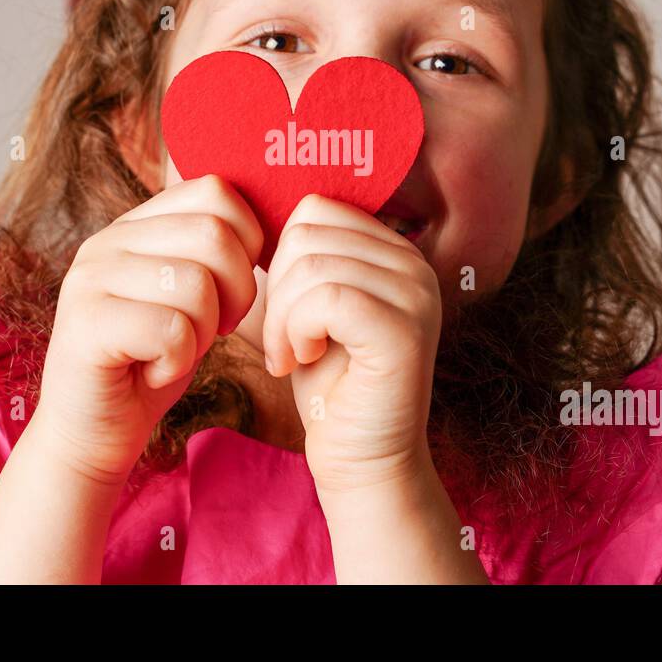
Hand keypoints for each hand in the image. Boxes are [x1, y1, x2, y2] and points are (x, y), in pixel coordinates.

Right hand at [33, 175, 262, 485]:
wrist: (93, 434)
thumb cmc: (154, 362)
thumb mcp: (192, 298)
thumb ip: (216, 254)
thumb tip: (283, 225)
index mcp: (135, 225)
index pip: (215, 191)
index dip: (248, 242)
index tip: (236, 291)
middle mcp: (107, 241)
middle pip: (215, 234)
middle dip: (238, 291)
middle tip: (216, 329)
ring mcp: (90, 279)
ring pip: (197, 284)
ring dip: (205, 331)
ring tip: (175, 350)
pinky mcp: (85, 325)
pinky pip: (172, 329)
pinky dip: (178, 361)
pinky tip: (153, 371)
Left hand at [263, 194, 442, 493]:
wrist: (359, 458)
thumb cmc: (325, 381)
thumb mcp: (306, 303)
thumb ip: (298, 256)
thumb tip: (246, 203)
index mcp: (393, 249)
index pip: (315, 207)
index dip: (281, 257)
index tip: (284, 310)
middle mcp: (414, 263)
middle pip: (307, 230)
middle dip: (277, 288)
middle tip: (285, 340)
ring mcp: (416, 294)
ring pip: (311, 265)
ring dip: (282, 316)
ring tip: (292, 353)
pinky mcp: (404, 330)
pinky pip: (325, 298)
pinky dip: (295, 330)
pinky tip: (301, 359)